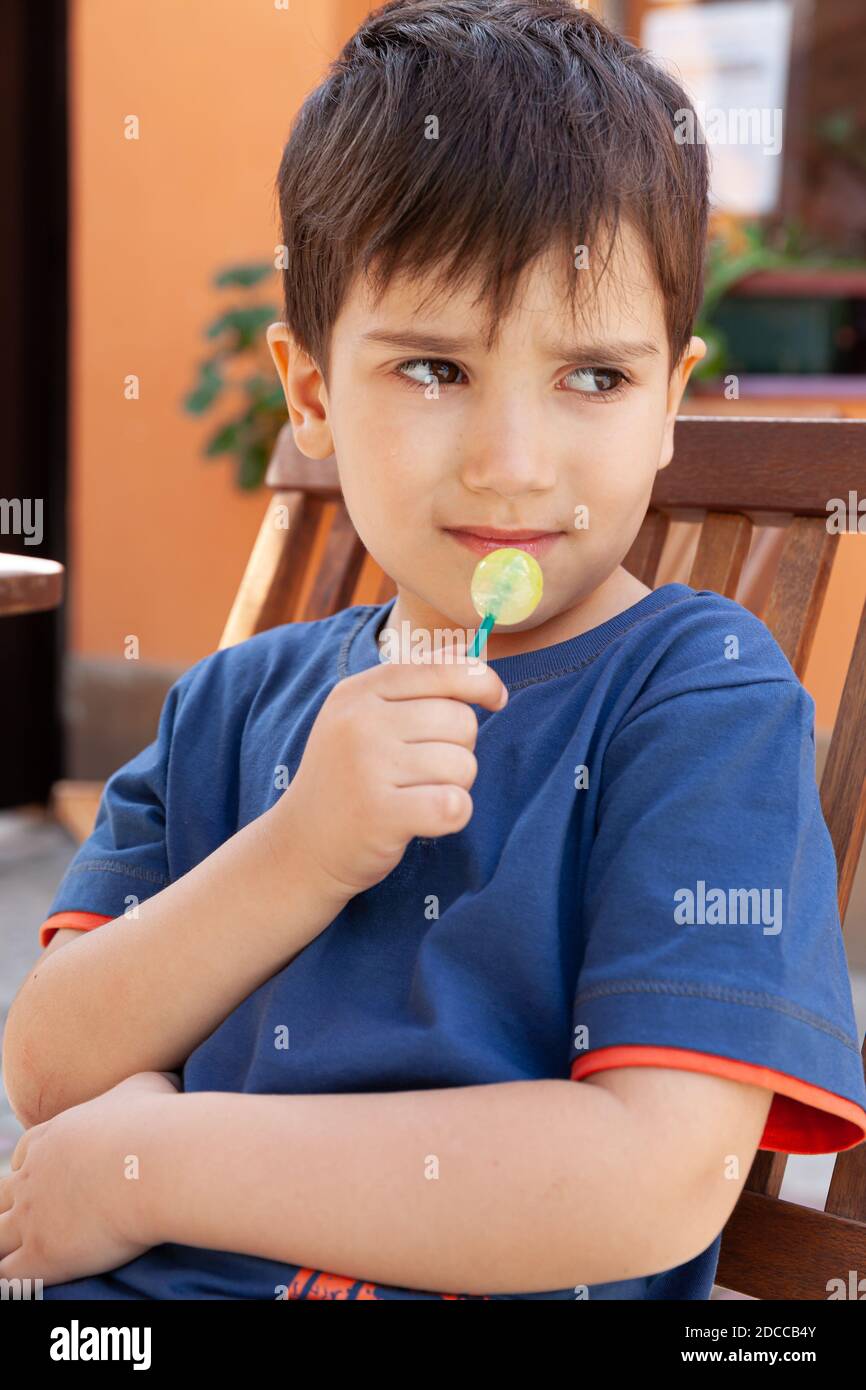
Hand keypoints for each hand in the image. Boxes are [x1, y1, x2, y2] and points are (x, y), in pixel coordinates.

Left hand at [0, 1070, 180, 1286]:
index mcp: (53, 1138)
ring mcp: (33, 1216)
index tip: (44, 1182)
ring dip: (5, 1246)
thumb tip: (162, 1083)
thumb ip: (140, 1089)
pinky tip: (22, 1287)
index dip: (31, 1170)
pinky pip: (6, 1275)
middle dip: (10, 1209)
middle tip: (27, 1222)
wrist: (157, 1163)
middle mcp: (34, 1176)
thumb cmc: (158, 1123)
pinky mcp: (41, 1254)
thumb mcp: (147, 1087)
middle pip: (2, 1196)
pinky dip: (10, 1281)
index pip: (25, 1155)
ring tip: (19, 1255)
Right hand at [265, 642, 507, 898]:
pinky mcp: (381, 813)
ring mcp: (368, 767)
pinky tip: (426, 820)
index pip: (443, 667)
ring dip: (454, 786)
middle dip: (460, 748)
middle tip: (426, 770)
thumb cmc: (349, 776)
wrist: (302, 844)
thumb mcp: (367, 716)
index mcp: (360, 691)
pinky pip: (454, 805)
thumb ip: (419, 681)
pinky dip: (453, 816)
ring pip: (462, 765)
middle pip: (461, 720)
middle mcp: (360, 721)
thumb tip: (478, 654)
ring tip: (417, 795)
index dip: (482, 682)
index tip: (496, 699)